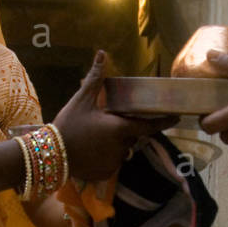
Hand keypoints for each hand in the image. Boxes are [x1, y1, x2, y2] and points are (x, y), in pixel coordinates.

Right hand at [53, 51, 176, 180]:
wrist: (50, 153)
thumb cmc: (68, 124)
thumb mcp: (82, 99)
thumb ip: (96, 78)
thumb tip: (102, 53)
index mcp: (119, 129)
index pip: (148, 125)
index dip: (164, 122)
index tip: (177, 118)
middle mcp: (121, 148)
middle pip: (131, 137)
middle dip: (123, 130)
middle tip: (104, 124)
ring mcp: (114, 163)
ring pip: (121, 151)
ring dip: (114, 144)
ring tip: (93, 138)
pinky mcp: (106, 174)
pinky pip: (112, 162)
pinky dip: (106, 156)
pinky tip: (91, 151)